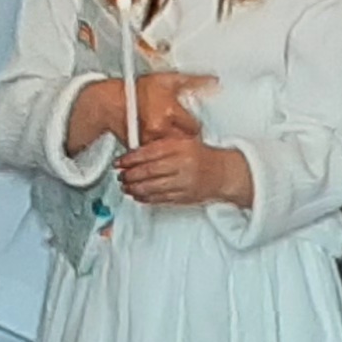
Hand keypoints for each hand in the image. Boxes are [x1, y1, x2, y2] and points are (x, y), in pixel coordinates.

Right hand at [66, 71, 212, 153]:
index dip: (195, 126)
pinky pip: (156, 152)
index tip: (193, 124)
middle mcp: (160, 127)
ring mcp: (149, 139)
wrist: (113, 101)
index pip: (195, 128)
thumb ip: (193, 81)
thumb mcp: (169, 79)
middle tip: (182, 131)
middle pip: (184, 141)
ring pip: (171, 149)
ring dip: (173, 144)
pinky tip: (157, 140)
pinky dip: (158, 149)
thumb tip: (213, 80)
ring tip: (170, 135)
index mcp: (170, 111)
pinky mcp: (140, 147)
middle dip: (185, 137)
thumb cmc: (138, 90)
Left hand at [119, 137, 250, 206]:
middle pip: (148, 171)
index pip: (150, 152)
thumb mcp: (183, 143)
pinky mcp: (183, 196)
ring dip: (134, 188)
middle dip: (130, 175)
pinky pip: (159, 198)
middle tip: (121, 175)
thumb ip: (161, 145)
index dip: (131, 158)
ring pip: (151, 187)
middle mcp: (182, 164)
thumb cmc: (200, 157)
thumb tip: (134, 153)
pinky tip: (138, 195)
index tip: (119, 162)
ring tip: (126, 186)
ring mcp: (183, 182)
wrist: (222, 173)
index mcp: (181, 147)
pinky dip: (145, 198)